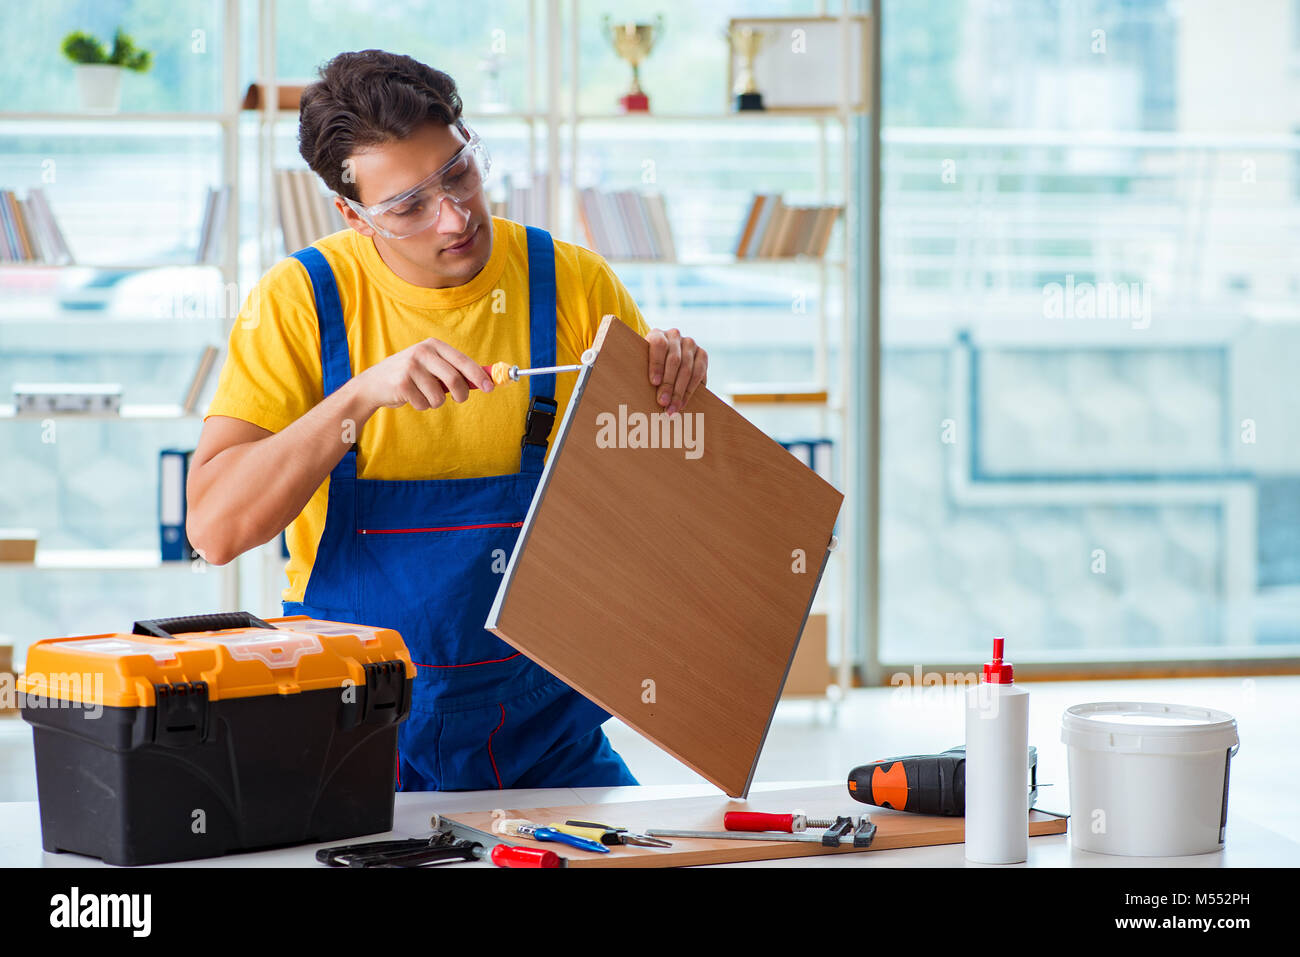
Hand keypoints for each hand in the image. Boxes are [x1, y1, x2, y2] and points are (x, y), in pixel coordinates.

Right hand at [352, 337, 493, 411]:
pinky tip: (410, 397)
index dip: (478, 375)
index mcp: (433, 345)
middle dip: (462, 394)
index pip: (462, 361)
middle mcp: (422, 352)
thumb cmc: (411, 376)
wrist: (374, 383)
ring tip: (424, 395)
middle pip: (454, 379)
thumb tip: (485, 380)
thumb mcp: (431, 367)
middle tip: (460, 399)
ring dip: (436, 402)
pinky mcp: (402, 383)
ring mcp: (410, 367)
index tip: (490, 387)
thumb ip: (454, 371)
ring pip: (439, 396)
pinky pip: (424, 404)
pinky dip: (421, 406)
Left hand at [646, 327, 706, 414]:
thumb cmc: (648, 367)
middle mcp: (674, 335)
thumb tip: (632, 393)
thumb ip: (639, 372)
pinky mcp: (702, 354)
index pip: (658, 345)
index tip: (654, 383)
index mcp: (657, 334)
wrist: (665, 361)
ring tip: (672, 407)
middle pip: (674, 360)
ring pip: (687, 369)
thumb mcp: (641, 364)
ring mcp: (690, 344)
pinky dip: (690, 390)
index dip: (657, 364)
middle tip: (663, 402)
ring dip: (679, 391)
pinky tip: (683, 402)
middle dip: (668, 384)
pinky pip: (699, 373)